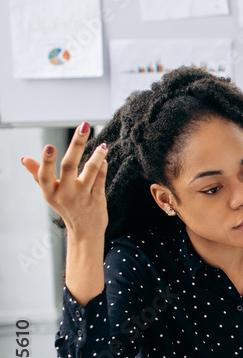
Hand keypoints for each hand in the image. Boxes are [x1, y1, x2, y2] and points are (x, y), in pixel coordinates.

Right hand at [21, 122, 107, 237]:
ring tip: (103, 144)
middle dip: (76, 145)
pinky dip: (102, 166)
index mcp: (50, 192)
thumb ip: (39, 175)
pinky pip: (101, 179)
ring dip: (97, 156)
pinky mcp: (97, 200)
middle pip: (69, 167)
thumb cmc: (65, 207)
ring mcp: (82, 197)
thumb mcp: (50, 194)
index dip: (46, 162)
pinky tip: (103, 157)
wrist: (84, 231)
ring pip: (90, 171)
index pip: (44, 175)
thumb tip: (24, 159)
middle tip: (83, 127)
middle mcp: (65, 194)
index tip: (49, 146)